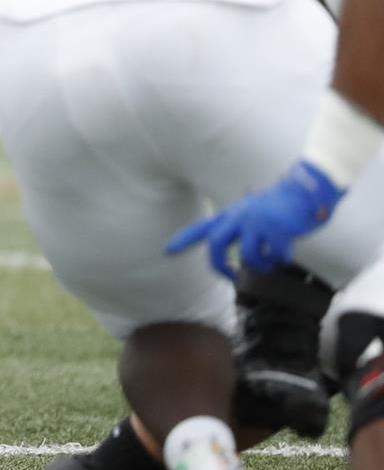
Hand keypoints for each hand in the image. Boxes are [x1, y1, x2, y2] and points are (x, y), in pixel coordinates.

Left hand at [167, 161, 344, 279]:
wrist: (305, 192)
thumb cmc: (280, 205)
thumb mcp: (253, 210)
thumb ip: (241, 225)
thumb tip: (238, 251)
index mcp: (232, 214)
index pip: (203, 227)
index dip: (184, 240)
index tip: (166, 251)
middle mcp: (240, 216)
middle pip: (216, 244)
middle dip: (219, 265)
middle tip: (231, 277)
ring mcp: (257, 222)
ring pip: (247, 255)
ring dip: (259, 266)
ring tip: (269, 263)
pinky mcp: (276, 229)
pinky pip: (275, 256)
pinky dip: (281, 260)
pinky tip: (286, 253)